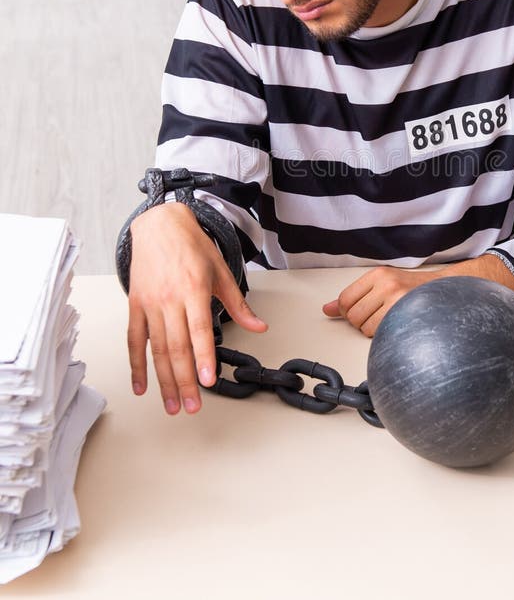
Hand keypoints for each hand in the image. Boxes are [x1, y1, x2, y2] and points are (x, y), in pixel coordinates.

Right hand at [127, 202, 267, 414]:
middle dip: (185, 381)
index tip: (208, 381)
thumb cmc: (192, 246)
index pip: (200, 331)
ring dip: (164, 380)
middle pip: (176, 347)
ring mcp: (150, 303)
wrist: (160, 225)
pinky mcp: (135, 305)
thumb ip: (238, 304)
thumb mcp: (221, 271)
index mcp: (194, 289)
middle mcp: (169, 299)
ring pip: (156, 349)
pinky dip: (136, 365)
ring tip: (172, 404)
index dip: (204, 358)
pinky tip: (142, 386)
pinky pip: (134, 340)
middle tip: (191, 406)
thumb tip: (259, 327)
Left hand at [322, 266, 440, 336]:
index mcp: (378, 274)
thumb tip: (327, 309)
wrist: (443, 291)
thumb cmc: (410, 289)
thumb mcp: (381, 284)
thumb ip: (353, 296)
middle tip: (374, 316)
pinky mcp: (406, 315)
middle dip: (359, 322)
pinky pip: (380, 333)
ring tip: (386, 319)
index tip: (357, 311)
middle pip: (353, 315)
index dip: (346, 311)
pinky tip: (393, 325)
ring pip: (365, 327)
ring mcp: (397, 299)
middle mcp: (387, 284)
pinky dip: (383, 334)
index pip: (345, 299)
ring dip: (372, 329)